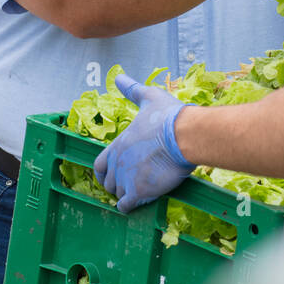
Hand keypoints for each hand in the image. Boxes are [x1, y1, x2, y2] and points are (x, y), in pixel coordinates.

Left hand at [94, 74, 193, 212]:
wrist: (184, 135)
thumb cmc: (168, 116)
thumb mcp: (148, 97)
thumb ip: (132, 90)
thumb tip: (119, 77)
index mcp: (118, 144)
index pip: (100, 164)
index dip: (104, 172)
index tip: (111, 175)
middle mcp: (118, 161)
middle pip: (108, 182)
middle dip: (116, 185)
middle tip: (129, 186)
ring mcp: (126, 177)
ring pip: (118, 194)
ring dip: (125, 195)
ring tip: (137, 195)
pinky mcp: (138, 190)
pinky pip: (126, 206)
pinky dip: (129, 207)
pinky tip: (137, 204)